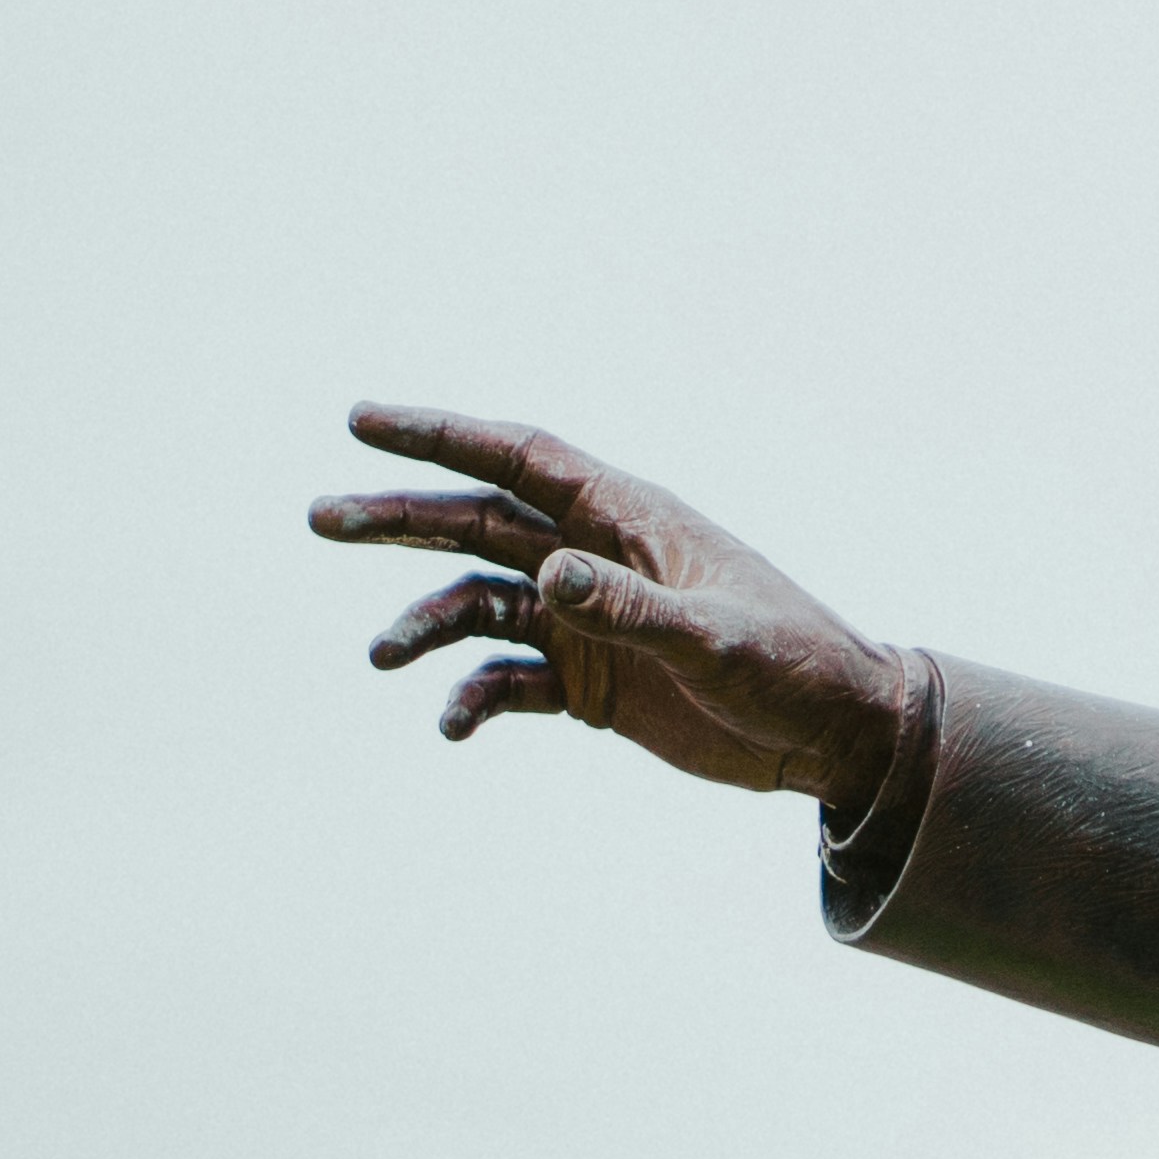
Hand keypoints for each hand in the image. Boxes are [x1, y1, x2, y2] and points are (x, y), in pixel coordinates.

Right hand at [309, 404, 914, 800]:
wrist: (838, 736)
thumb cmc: (795, 667)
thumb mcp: (715, 639)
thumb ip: (633, 609)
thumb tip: (549, 573)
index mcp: (631, 520)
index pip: (521, 459)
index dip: (442, 435)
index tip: (361, 421)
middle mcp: (598, 561)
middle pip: (480, 524)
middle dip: (402, 518)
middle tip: (321, 518)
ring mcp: (591, 621)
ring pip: (481, 604)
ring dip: (425, 622)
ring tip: (381, 654)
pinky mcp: (593, 683)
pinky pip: (508, 681)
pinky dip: (472, 698)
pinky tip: (452, 726)